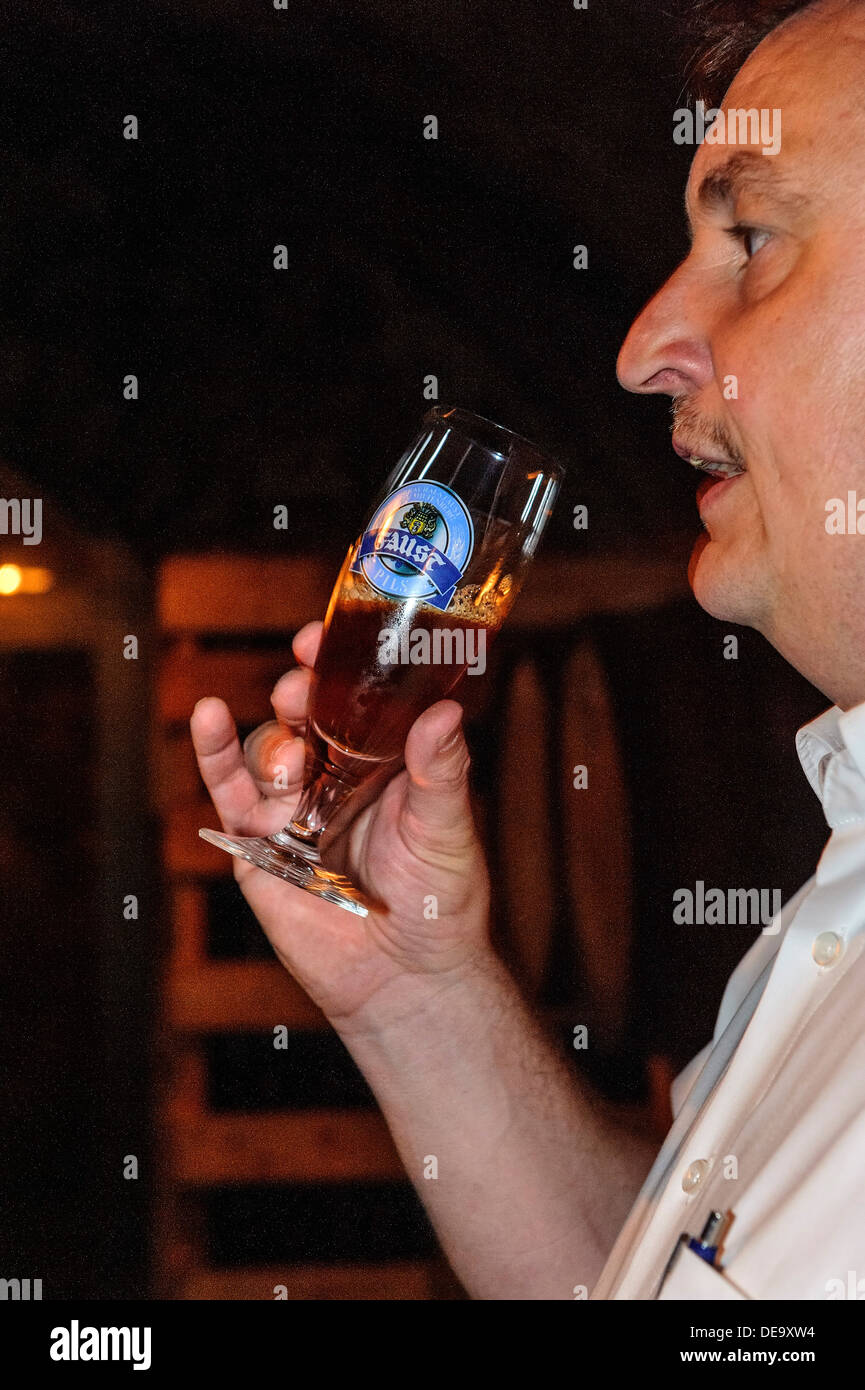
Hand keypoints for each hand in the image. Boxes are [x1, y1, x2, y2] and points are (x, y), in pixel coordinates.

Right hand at [190, 621, 491, 1031]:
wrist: (404, 978)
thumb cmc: (439, 904)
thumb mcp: (447, 829)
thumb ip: (441, 772)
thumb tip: (445, 712)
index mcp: (384, 762)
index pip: (356, 697)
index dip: (339, 663)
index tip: (328, 637)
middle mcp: (335, 776)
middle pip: (304, 713)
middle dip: (298, 688)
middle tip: (303, 677)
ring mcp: (293, 807)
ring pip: (267, 746)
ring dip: (271, 732)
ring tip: (292, 755)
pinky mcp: (258, 845)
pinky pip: (229, 791)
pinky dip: (214, 751)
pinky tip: (208, 716)